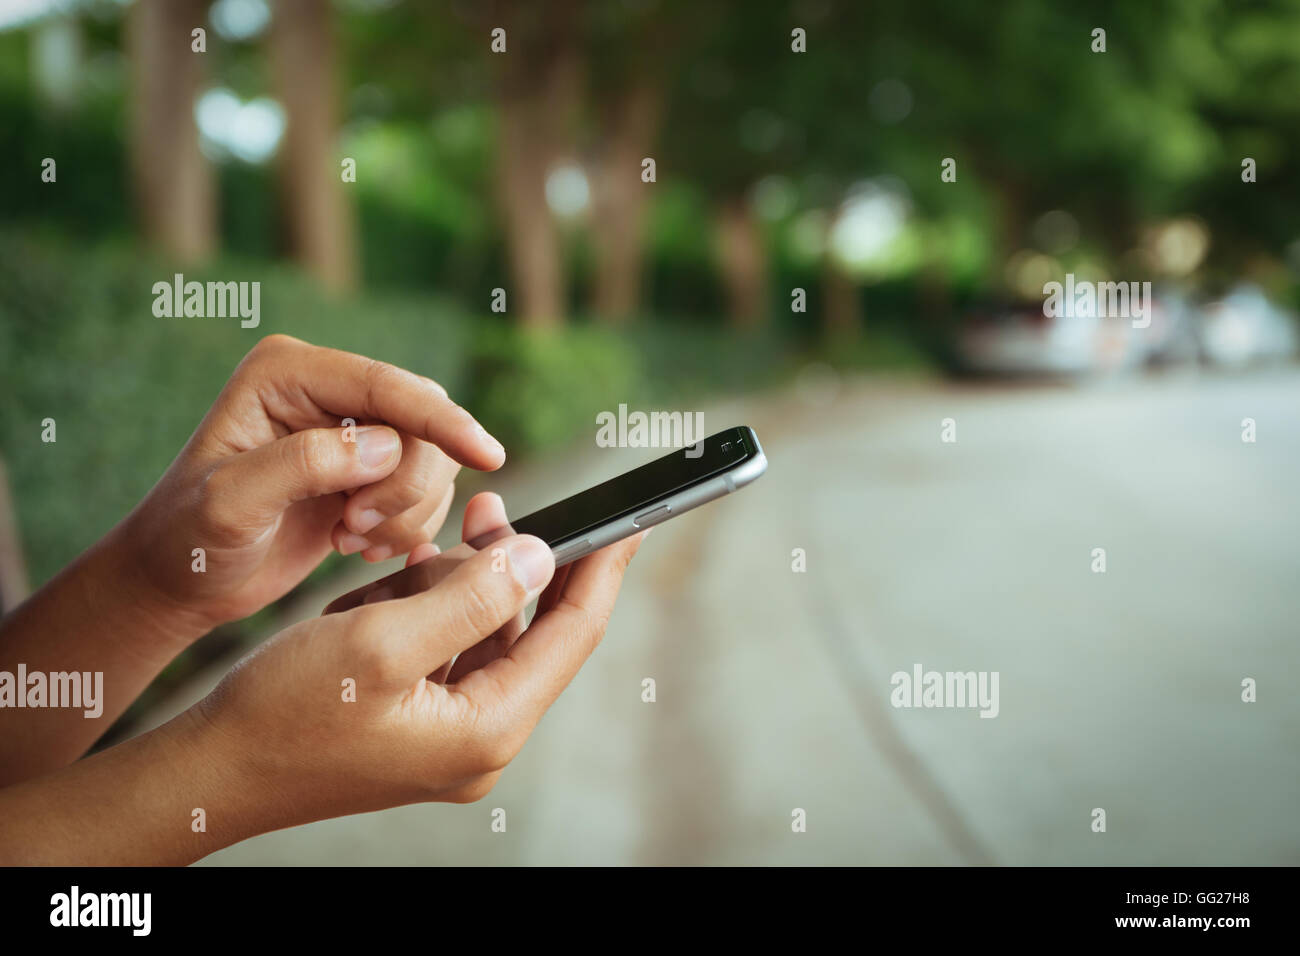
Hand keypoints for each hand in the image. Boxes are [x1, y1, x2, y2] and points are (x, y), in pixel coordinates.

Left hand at [112, 333, 504, 641]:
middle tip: (354, 532)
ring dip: (406, 512)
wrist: (185, 582)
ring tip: (349, 542)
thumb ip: (304, 464)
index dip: (443, 421)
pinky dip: (407, 526)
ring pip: (431, 459)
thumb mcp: (231, 504)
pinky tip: (359, 546)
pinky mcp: (368, 467)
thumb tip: (385, 446)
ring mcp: (350, 427)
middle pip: (420, 422)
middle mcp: (326, 389)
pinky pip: (426, 489)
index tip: (487, 457)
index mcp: (288, 373)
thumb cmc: (190, 541)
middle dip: (406, 486)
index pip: (387, 386)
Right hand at [182, 523, 644, 834]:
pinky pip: (447, 646)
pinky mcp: (422, 721)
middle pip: (528, 626)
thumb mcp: (382, 639)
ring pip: (484, 628)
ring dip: (448, 586)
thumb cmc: (285, 710)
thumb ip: (473, 597)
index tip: (632, 518)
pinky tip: (389, 591)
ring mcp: (452, 734)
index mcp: (487, 726)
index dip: (603, 569)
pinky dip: (425, 609)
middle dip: (500, 566)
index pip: (573, 634)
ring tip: (394, 579)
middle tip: (483, 510)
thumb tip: (539, 557)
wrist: (213, 767)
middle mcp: (482, 737)